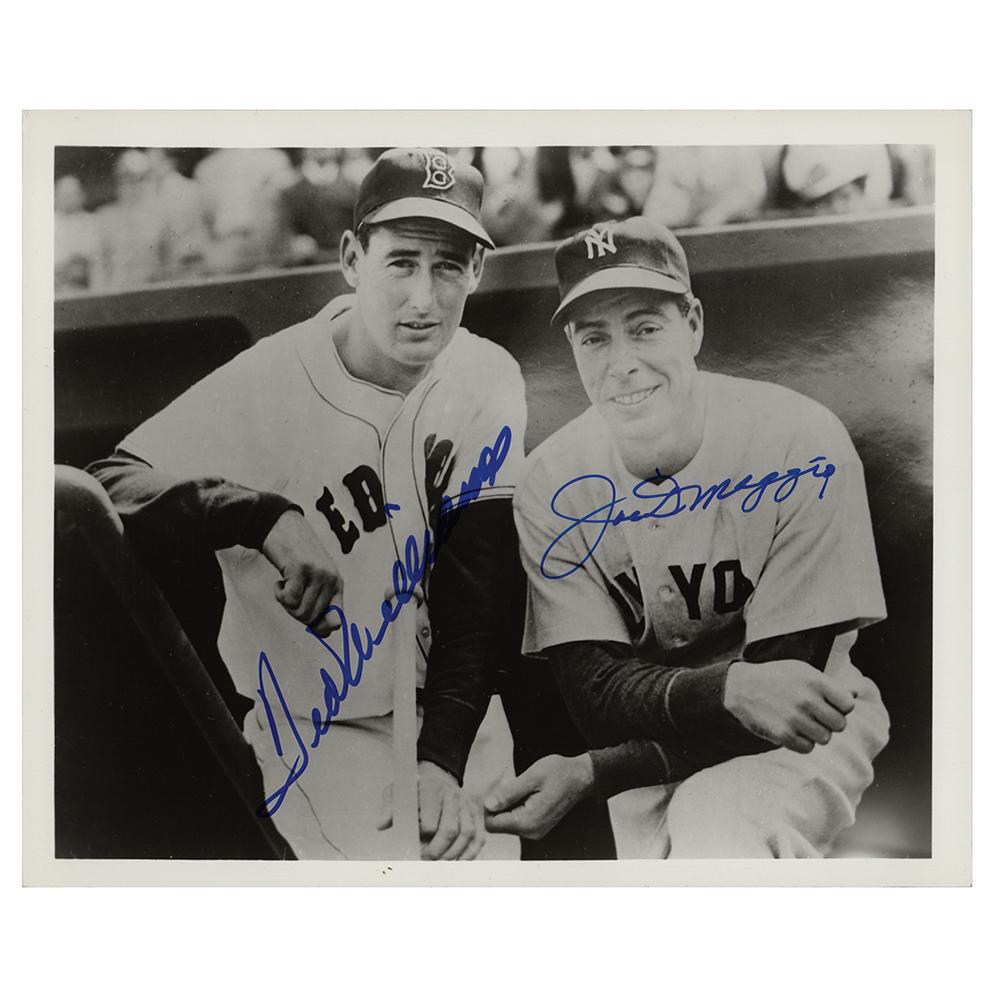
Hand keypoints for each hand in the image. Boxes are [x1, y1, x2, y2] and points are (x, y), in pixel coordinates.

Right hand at [261, 510, 342, 637]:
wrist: (283, 527)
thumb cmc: (296, 556)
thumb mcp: (314, 579)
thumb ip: (320, 603)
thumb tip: (329, 631)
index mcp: (337, 584)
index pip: (337, 619)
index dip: (321, 627)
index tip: (308, 621)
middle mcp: (331, 579)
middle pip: (313, 618)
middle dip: (296, 613)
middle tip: (289, 596)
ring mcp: (318, 574)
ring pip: (301, 611)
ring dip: (287, 604)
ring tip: (286, 586)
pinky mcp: (301, 569)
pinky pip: (289, 599)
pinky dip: (279, 594)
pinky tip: (280, 581)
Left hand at [377, 761, 484, 860]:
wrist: (435, 779)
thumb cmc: (415, 790)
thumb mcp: (397, 792)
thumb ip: (389, 808)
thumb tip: (382, 825)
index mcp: (431, 790)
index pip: (430, 821)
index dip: (423, 840)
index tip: (415, 849)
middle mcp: (452, 795)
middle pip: (450, 830)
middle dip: (437, 851)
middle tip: (426, 861)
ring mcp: (466, 804)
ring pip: (467, 834)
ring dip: (453, 854)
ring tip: (439, 864)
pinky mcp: (475, 814)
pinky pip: (478, 837)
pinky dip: (469, 853)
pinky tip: (456, 862)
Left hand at [483, 754, 593, 839]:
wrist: (580, 778)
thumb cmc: (558, 773)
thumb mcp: (532, 777)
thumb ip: (509, 793)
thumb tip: (488, 805)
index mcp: (528, 821)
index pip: (491, 824)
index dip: (489, 805)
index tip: (497, 788)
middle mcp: (531, 832)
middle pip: (498, 825)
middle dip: (498, 805)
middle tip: (509, 784)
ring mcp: (535, 831)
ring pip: (506, 823)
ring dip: (507, 805)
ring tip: (521, 787)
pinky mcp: (537, 827)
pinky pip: (516, 821)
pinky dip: (515, 807)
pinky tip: (525, 793)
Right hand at [723, 658, 857, 753]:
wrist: (741, 687)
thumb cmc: (778, 677)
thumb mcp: (803, 671)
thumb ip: (829, 684)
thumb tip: (858, 694)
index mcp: (815, 681)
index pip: (848, 705)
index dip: (841, 707)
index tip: (829, 704)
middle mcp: (807, 699)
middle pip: (839, 725)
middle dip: (830, 722)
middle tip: (816, 715)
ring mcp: (795, 718)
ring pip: (825, 738)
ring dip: (816, 733)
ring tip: (803, 722)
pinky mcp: (783, 734)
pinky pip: (808, 748)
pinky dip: (802, 742)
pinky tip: (793, 730)